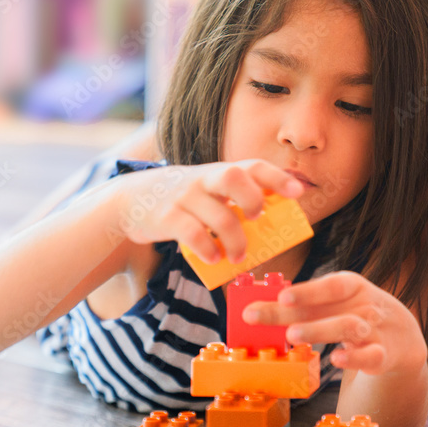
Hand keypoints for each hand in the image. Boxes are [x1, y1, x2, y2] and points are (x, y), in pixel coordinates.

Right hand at [117, 160, 304, 263]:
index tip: (298, 193)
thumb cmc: (180, 201)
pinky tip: (213, 260)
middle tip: (258, 220)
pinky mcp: (165, 218)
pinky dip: (207, 249)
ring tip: (239, 257)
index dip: (277, 178)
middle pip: (233, 177)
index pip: (251, 166)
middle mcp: (201, 180)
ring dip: (235, 240)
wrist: (129, 201)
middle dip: (253, 199)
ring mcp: (182, 197)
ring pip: (217, 215)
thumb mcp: (205, 192)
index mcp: (217, 173)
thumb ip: (231, 202)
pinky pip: (192, 234)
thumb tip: (270, 226)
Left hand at [242, 271, 426, 375]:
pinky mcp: (382, 356)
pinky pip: (370, 356)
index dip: (306, 291)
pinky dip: (354, 358)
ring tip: (293, 335)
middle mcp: (363, 305)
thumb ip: (302, 305)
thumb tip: (256, 309)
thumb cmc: (354, 312)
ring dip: (319, 330)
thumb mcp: (335, 301)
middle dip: (289, 314)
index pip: (329, 286)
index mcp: (350, 287)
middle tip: (258, 317)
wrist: (402, 334)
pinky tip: (335, 359)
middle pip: (326, 308)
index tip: (280, 296)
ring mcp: (374, 331)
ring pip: (348, 327)